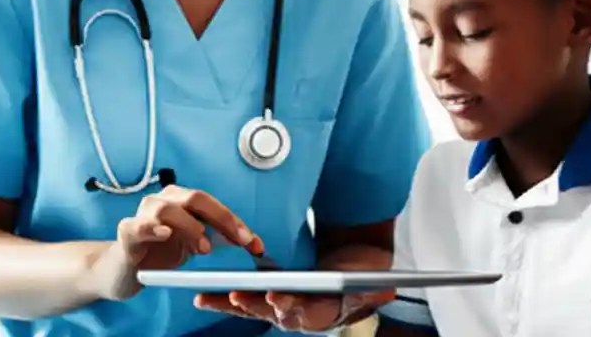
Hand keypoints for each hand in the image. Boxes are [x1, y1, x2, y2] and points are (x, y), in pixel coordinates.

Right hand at [89, 185, 260, 300]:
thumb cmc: (160, 252)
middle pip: (196, 199)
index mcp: (183, 200)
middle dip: (222, 219)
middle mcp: (164, 200)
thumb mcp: (194, 245)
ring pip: (168, 209)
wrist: (124, 270)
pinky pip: (138, 225)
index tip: (253, 243)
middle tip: (238, 241)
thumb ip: (220, 240)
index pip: (213, 205)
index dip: (235, 222)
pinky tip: (165, 234)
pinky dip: (152, 228)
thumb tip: (255, 245)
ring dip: (190, 227)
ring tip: (203, 247)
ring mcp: (143, 214)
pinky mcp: (126, 232)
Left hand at [194, 289, 395, 331]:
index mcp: (323, 313)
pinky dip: (222, 302)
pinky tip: (203, 297)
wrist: (348, 274)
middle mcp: (299, 317)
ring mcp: (280, 311)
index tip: (278, 298)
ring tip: (212, 296)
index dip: (291, 306)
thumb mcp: (370, 283)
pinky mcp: (265, 302)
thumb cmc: (356, 276)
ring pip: (253, 310)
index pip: (306, 313)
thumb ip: (374, 290)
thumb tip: (387, 291)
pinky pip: (242, 304)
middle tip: (238, 294)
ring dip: (232, 304)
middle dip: (254, 305)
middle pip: (273, 314)